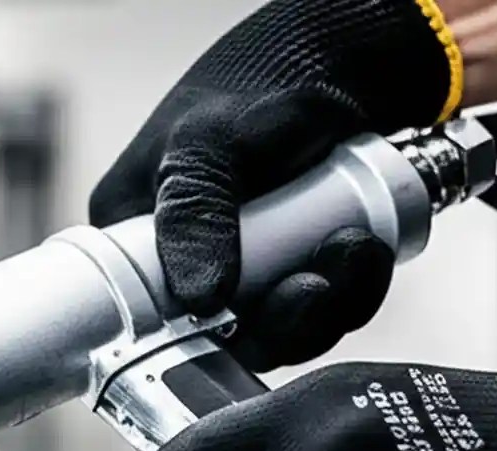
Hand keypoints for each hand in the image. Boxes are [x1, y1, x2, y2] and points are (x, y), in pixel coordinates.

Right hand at [89, 0, 461, 370]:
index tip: (237, 325)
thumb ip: (194, 216)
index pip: (145, 321)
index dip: (194, 339)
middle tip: (313, 283)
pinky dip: (352, 290)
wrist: (333, 65)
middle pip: (222, 338)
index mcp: (132, 241)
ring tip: (352, 248)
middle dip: (279, 319)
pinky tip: (364, 250)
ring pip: (280, 328)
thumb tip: (198, 298)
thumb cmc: (249, 89)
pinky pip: (324, 310)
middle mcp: (184, 265)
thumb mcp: (204, 147)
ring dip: (327, 304)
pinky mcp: (295, 272)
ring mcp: (244, 273)